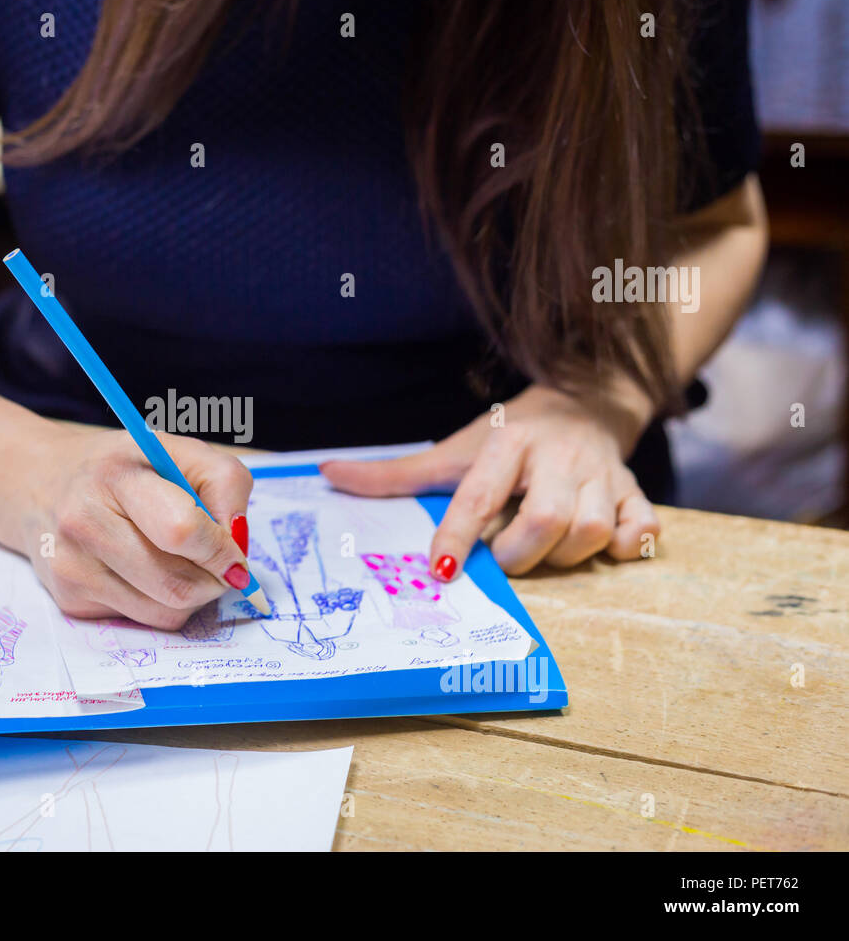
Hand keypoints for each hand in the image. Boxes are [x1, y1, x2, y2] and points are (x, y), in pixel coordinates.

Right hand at [17, 428, 253, 629]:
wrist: (41, 485)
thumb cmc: (122, 468)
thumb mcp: (175, 451)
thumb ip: (224, 483)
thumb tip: (238, 542)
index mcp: (115, 476)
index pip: (181, 530)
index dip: (220, 550)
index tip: (236, 554)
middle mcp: (84, 523)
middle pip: (178, 584)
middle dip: (213, 580)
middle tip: (216, 562)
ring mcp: (73, 567)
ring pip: (165, 611)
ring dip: (192, 595)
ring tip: (180, 562)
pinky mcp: (69, 600)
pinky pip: (143, 621)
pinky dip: (160, 603)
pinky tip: (144, 571)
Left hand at [319, 385, 659, 578]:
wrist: (582, 400)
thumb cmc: (505, 437)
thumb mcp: (454, 451)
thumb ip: (396, 473)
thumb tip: (328, 473)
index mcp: (509, 443)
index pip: (480, 495)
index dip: (459, 534)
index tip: (440, 569)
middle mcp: (558, 455)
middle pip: (547, 518)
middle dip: (519, 553)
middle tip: (504, 556)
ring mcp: (602, 473)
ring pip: (591, 530)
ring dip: (564, 556)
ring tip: (544, 548)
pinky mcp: (634, 490)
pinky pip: (641, 530)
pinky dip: (622, 547)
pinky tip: (599, 546)